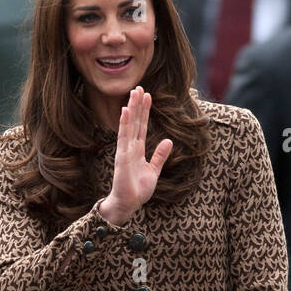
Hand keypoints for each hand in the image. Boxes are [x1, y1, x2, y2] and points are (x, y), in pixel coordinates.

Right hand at [99, 86, 172, 223]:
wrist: (128, 204)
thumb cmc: (138, 190)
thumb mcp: (154, 170)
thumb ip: (160, 155)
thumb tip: (169, 141)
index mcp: (138, 150)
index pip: (142, 126)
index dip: (145, 111)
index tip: (148, 96)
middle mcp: (130, 147)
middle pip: (135, 122)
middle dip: (138, 105)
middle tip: (140, 87)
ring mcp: (125, 151)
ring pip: (129, 125)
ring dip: (131, 108)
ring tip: (134, 92)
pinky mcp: (122, 157)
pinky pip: (123, 137)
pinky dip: (125, 124)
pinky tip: (126, 111)